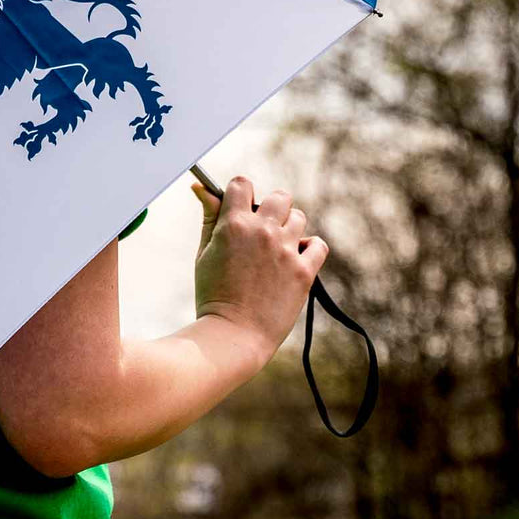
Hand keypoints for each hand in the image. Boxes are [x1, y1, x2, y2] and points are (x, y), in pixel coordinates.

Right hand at [190, 174, 328, 364]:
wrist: (233, 335)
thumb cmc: (212, 294)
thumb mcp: (204, 251)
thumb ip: (209, 216)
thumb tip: (200, 187)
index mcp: (233, 224)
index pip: (242, 184)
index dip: (240, 192)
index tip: (240, 206)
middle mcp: (262, 231)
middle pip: (279, 196)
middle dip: (271, 207)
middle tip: (262, 229)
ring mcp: (285, 250)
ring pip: (299, 217)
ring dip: (289, 228)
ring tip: (278, 248)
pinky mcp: (303, 271)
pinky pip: (318, 245)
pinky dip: (310, 248)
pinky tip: (295, 259)